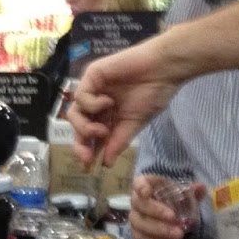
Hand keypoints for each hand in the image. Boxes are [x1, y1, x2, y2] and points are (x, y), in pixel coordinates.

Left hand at [68, 38, 179, 166]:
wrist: (164, 70)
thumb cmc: (153, 93)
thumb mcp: (134, 124)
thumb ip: (118, 141)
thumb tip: (106, 164)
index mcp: (107, 115)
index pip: (90, 135)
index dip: (86, 151)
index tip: (87, 168)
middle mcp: (96, 102)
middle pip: (78, 126)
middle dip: (81, 143)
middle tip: (88, 156)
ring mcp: (93, 89)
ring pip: (74, 113)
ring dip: (85, 127)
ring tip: (102, 130)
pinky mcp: (92, 75)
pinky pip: (80, 96)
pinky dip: (91, 104)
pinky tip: (107, 102)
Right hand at [130, 173, 206, 238]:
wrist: (169, 214)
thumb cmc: (174, 200)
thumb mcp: (184, 193)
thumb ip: (192, 191)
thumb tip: (200, 187)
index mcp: (146, 186)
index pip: (138, 183)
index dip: (141, 187)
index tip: (147, 192)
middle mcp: (136, 201)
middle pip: (140, 205)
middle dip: (157, 212)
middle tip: (174, 218)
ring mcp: (135, 218)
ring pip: (140, 225)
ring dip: (159, 230)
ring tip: (179, 235)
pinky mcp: (138, 234)